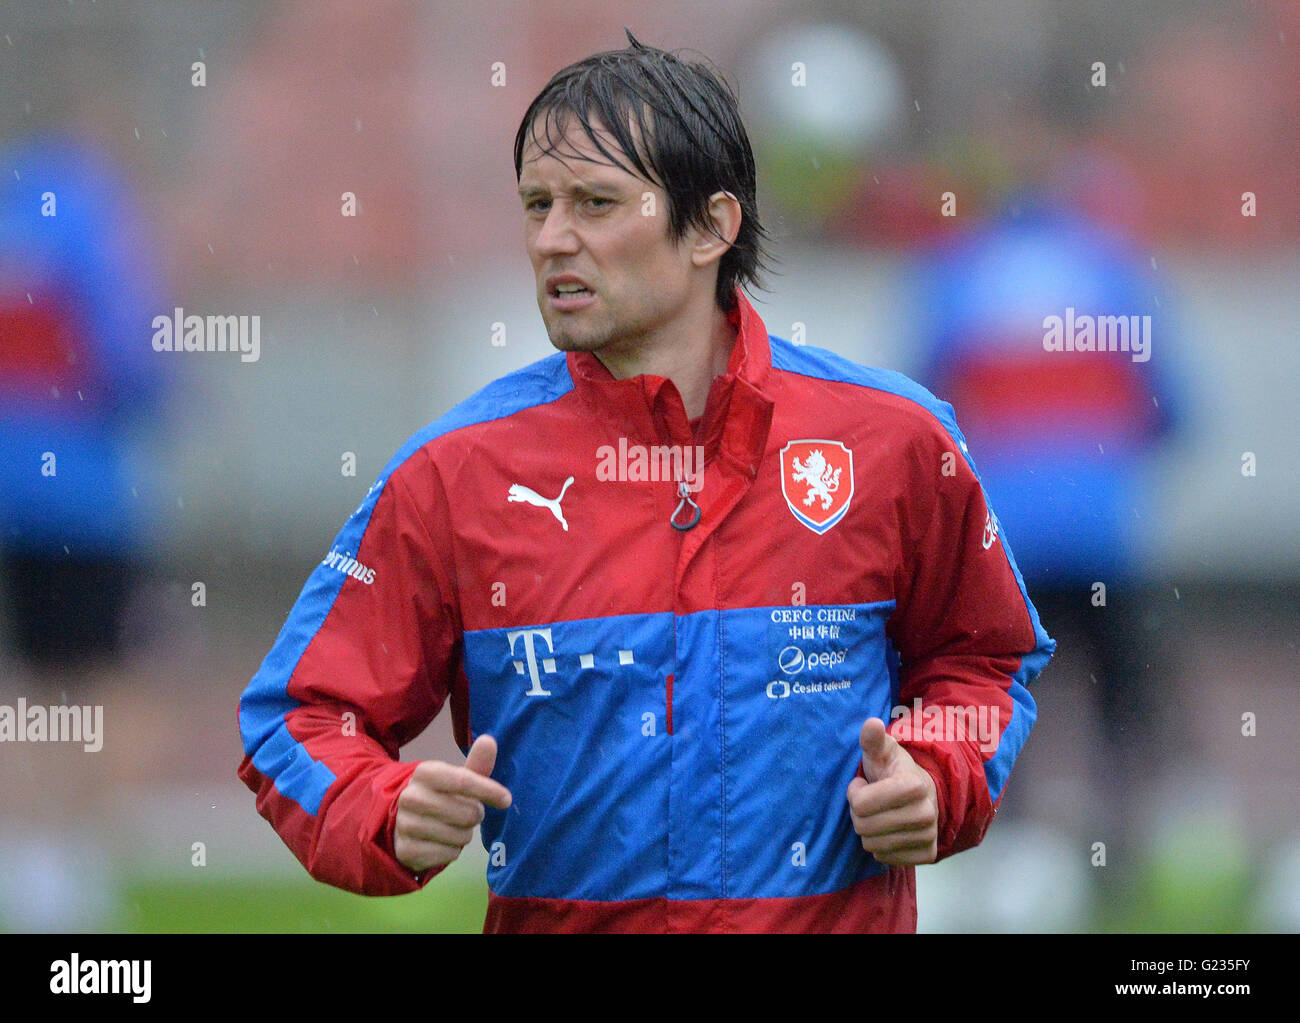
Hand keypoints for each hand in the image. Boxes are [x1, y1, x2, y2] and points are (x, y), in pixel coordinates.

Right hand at [394, 734, 512, 872]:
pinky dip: (452, 852)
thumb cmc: (440, 796)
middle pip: (466, 813)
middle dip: (475, 816)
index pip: (463, 780)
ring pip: (459, 837)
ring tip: (451, 827)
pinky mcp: (405, 850)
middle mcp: (411, 797)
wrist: (403, 821)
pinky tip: (441, 843)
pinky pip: (448, 855)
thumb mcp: (457, 778)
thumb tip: (489, 741)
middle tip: (467, 814)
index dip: (488, 790)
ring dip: (463, 835)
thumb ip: (476, 764)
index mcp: (425, 773)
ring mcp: (405, 824)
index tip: (506, 800)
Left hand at [846, 717, 937, 865]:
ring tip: (881, 813)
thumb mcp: (882, 751)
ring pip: (872, 846)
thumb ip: (872, 739)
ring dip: (869, 830)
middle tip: (872, 801)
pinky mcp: (928, 855)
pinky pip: (885, 859)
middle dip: (859, 813)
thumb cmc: (894, 770)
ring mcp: (929, 836)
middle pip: (863, 827)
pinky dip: (882, 846)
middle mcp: (926, 814)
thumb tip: (872, 723)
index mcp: (914, 785)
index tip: (866, 784)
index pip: (859, 804)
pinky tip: (891, 830)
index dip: (856, 793)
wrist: (924, 793)